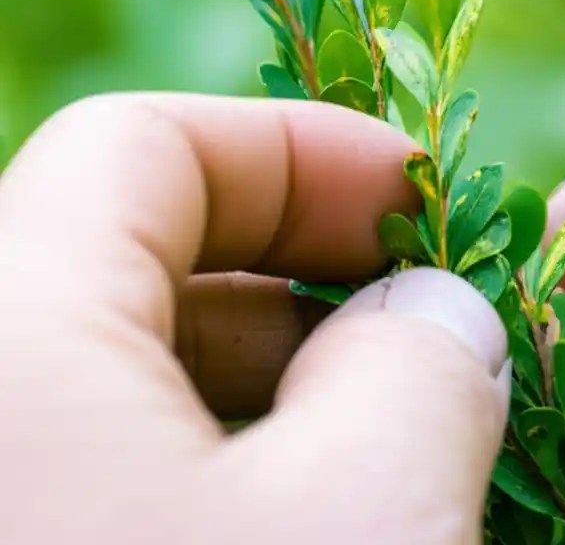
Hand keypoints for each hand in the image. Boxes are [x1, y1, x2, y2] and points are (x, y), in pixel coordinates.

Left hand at [0, 95, 508, 542]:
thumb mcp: (362, 518)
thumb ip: (419, 367)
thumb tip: (434, 310)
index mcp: (4, 330)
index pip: (142, 144)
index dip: (310, 154)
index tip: (432, 218)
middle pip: (128, 265)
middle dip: (305, 286)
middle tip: (429, 350)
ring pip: (117, 390)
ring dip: (273, 398)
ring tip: (385, 463)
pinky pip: (100, 486)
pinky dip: (210, 483)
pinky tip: (299, 530)